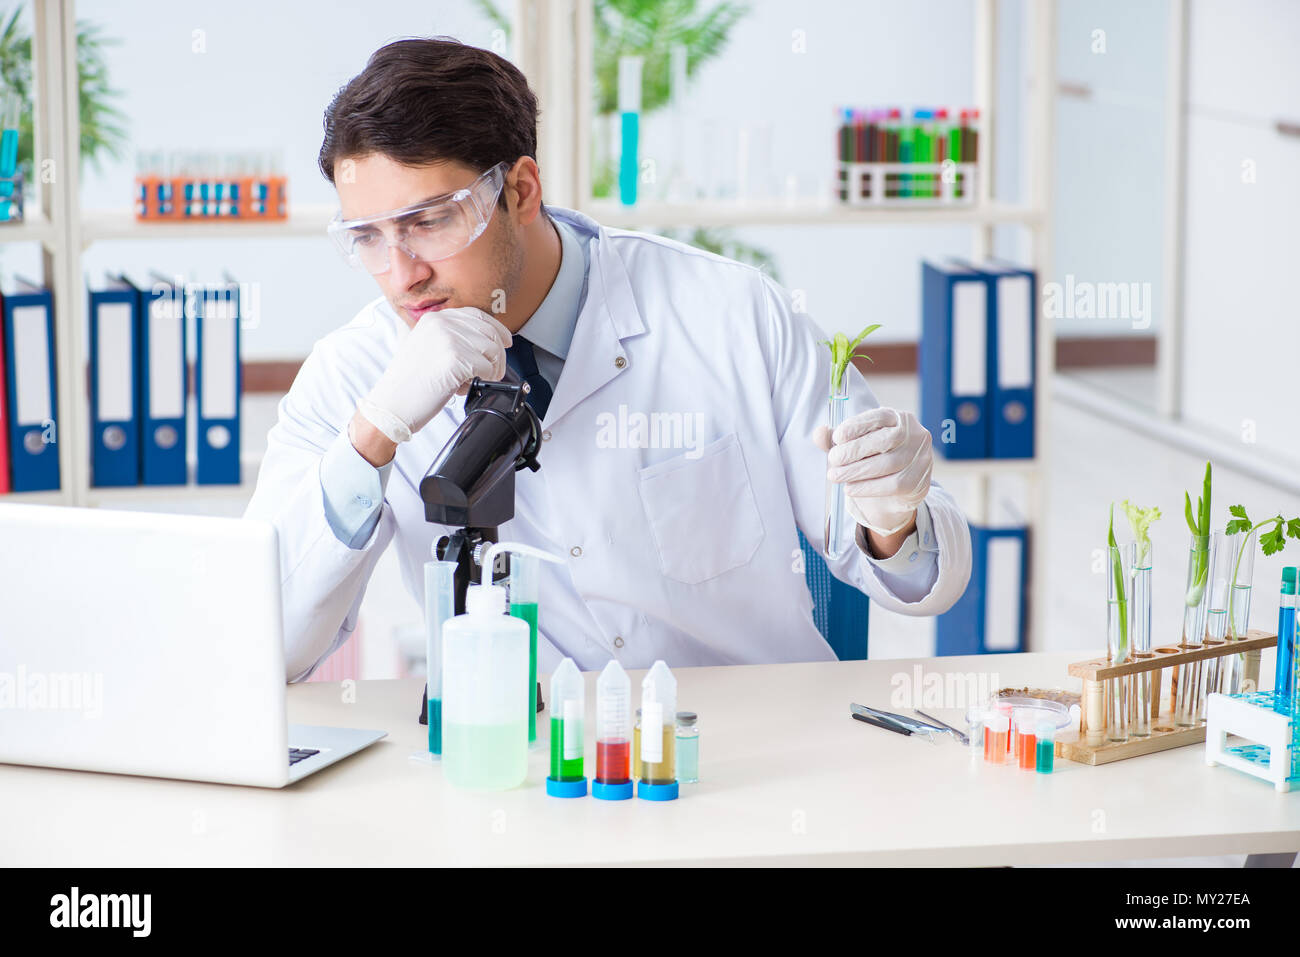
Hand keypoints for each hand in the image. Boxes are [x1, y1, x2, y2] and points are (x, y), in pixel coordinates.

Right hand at [358, 306, 511, 443]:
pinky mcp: (456, 359)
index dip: (496, 329)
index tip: (506, 342)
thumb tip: (486, 340)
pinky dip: (482, 381)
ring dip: (491, 370)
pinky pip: (487, 369)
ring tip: (473, 382)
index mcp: (435, 318)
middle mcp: (443, 323)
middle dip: (498, 356)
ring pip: (492, 351)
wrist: (392, 404)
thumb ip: (451, 338)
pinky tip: (465, 387)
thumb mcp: (427, 347)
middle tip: (492, 373)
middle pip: (490, 333)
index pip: (477, 316)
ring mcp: (449, 339)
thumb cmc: (410, 383)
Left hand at [814, 407, 932, 535]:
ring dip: (856, 471)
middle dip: (854, 451)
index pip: (879, 416)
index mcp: (898, 418)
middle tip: (832, 460)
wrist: (896, 491)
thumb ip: (836, 438)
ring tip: (835, 476)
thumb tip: (818, 433)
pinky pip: (892, 484)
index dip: (857, 426)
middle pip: (884, 441)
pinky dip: (867, 487)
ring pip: (887, 464)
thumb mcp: (854, 444)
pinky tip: (850, 489)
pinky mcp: (918, 480)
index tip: (837, 437)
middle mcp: (914, 434)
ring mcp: (920, 457)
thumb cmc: (873, 458)